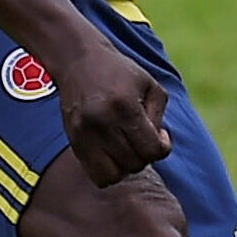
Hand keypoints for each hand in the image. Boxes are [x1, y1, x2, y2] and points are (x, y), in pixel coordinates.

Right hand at [54, 42, 171, 188]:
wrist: (78, 60)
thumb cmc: (119, 72)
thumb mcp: (150, 85)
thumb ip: (159, 117)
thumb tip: (157, 144)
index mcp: (124, 107)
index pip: (151, 150)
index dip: (163, 147)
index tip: (160, 135)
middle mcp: (102, 123)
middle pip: (134, 164)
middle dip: (144, 154)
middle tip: (141, 137)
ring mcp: (85, 134)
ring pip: (115, 175)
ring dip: (126, 165)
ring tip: (127, 148)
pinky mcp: (74, 142)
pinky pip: (96, 175)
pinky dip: (109, 172)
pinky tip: (113, 154)